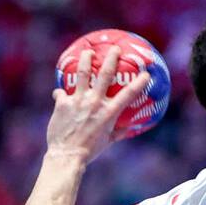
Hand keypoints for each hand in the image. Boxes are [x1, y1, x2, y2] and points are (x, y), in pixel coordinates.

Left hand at [46, 46, 151, 160]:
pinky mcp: (63, 103)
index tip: (146, 73)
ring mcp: (78, 100)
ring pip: (82, 73)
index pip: (128, 94)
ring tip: (87, 52)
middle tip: (114, 49)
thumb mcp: (107, 142)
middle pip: (105, 74)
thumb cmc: (90, 151)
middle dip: (111, 59)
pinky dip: (61, 93)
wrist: (67, 155)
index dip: (139, 82)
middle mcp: (95, 102)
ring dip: (86, 60)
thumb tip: (128, 128)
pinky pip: (61, 93)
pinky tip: (59, 93)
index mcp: (109, 113)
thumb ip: (118, 132)